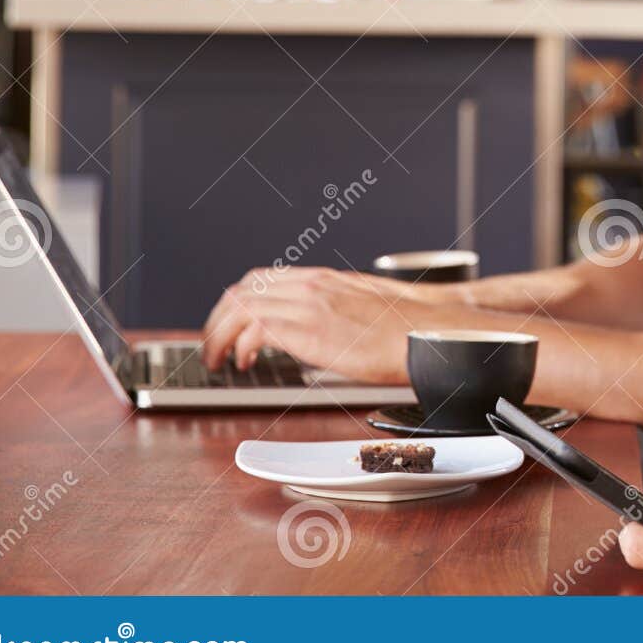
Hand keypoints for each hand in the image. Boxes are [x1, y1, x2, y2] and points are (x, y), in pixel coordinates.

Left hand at [200, 267, 446, 382]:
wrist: (428, 336)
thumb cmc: (406, 331)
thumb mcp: (365, 309)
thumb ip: (337, 311)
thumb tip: (323, 330)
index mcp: (324, 279)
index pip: (259, 280)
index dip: (235, 304)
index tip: (229, 327)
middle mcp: (312, 285)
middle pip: (241, 291)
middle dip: (218, 320)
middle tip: (214, 348)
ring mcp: (310, 304)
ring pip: (241, 307)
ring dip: (220, 335)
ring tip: (219, 360)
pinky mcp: (311, 328)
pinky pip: (256, 328)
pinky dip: (241, 346)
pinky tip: (246, 363)